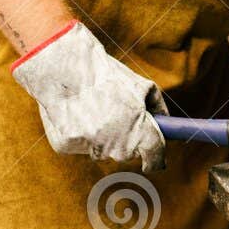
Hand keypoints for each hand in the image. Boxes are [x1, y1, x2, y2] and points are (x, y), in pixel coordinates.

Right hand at [11, 21, 166, 171]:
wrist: (63, 67)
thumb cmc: (105, 74)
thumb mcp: (140, 85)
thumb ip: (157, 107)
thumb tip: (164, 121)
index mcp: (139, 129)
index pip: (154, 156)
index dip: (156, 160)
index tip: (154, 162)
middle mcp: (116, 144)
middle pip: (126, 154)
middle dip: (126, 140)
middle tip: (117, 116)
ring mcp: (90, 147)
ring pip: (101, 150)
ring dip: (101, 137)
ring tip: (92, 108)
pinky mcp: (67, 146)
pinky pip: (79, 145)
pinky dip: (78, 133)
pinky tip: (74, 112)